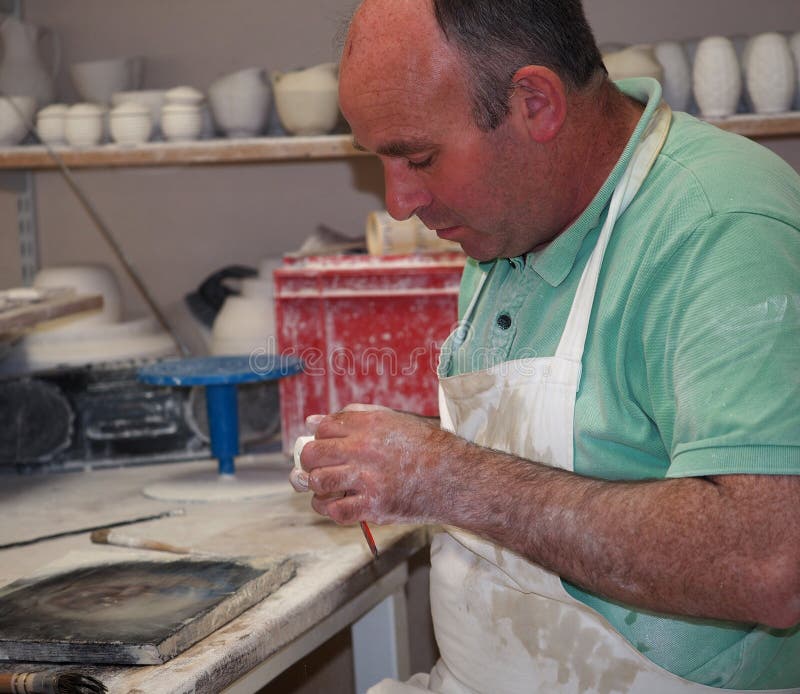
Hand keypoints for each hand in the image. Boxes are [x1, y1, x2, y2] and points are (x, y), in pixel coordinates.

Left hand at [294, 404, 453, 525]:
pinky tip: (339, 504)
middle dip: (309, 462)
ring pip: (318, 482)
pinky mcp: (374, 507)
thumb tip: (313, 422)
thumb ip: (353, 416)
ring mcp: (368, 479)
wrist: (454, 477)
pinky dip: (331, 510)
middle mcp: (364, 449)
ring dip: (318, 487)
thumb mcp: (393, 420)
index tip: (326, 446)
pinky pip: (336, 511)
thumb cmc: (425, 447)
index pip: (322, 428)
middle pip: (312, 454)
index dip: (319, 437)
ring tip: (328, 487)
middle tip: (319, 467)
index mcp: (368, 425)